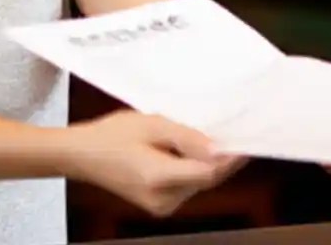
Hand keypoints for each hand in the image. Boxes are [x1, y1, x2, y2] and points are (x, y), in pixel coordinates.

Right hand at [63, 110, 244, 216]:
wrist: (82, 155)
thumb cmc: (112, 135)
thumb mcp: (152, 124)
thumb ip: (187, 137)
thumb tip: (218, 147)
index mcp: (159, 178)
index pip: (209, 172)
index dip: (231, 158)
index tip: (248, 140)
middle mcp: (163, 199)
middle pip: (207, 180)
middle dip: (222, 159)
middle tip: (236, 133)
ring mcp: (161, 206)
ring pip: (198, 183)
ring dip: (208, 164)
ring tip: (212, 137)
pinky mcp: (159, 205)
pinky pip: (186, 186)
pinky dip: (193, 169)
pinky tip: (193, 151)